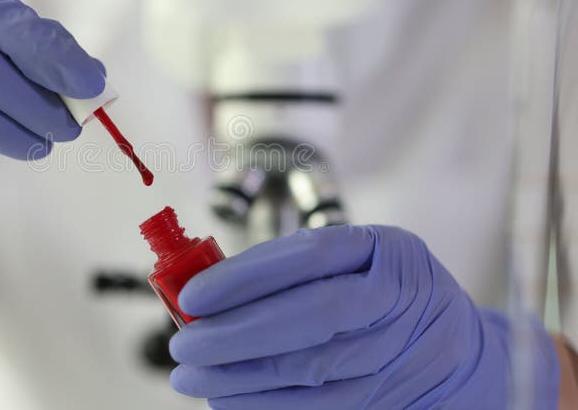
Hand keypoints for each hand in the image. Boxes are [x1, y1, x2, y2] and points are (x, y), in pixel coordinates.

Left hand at [169, 225, 559, 408]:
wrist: (459, 352)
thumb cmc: (384, 296)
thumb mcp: (353, 264)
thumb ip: (290, 273)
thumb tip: (204, 298)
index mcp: (386, 250)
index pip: (309, 255)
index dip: (246, 276)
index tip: (193, 297)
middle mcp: (402, 298)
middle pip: (311, 317)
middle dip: (236, 336)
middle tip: (184, 349)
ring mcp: (405, 354)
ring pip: (314, 371)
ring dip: (243, 380)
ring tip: (195, 379)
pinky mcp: (393, 400)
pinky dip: (271, 408)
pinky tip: (231, 402)